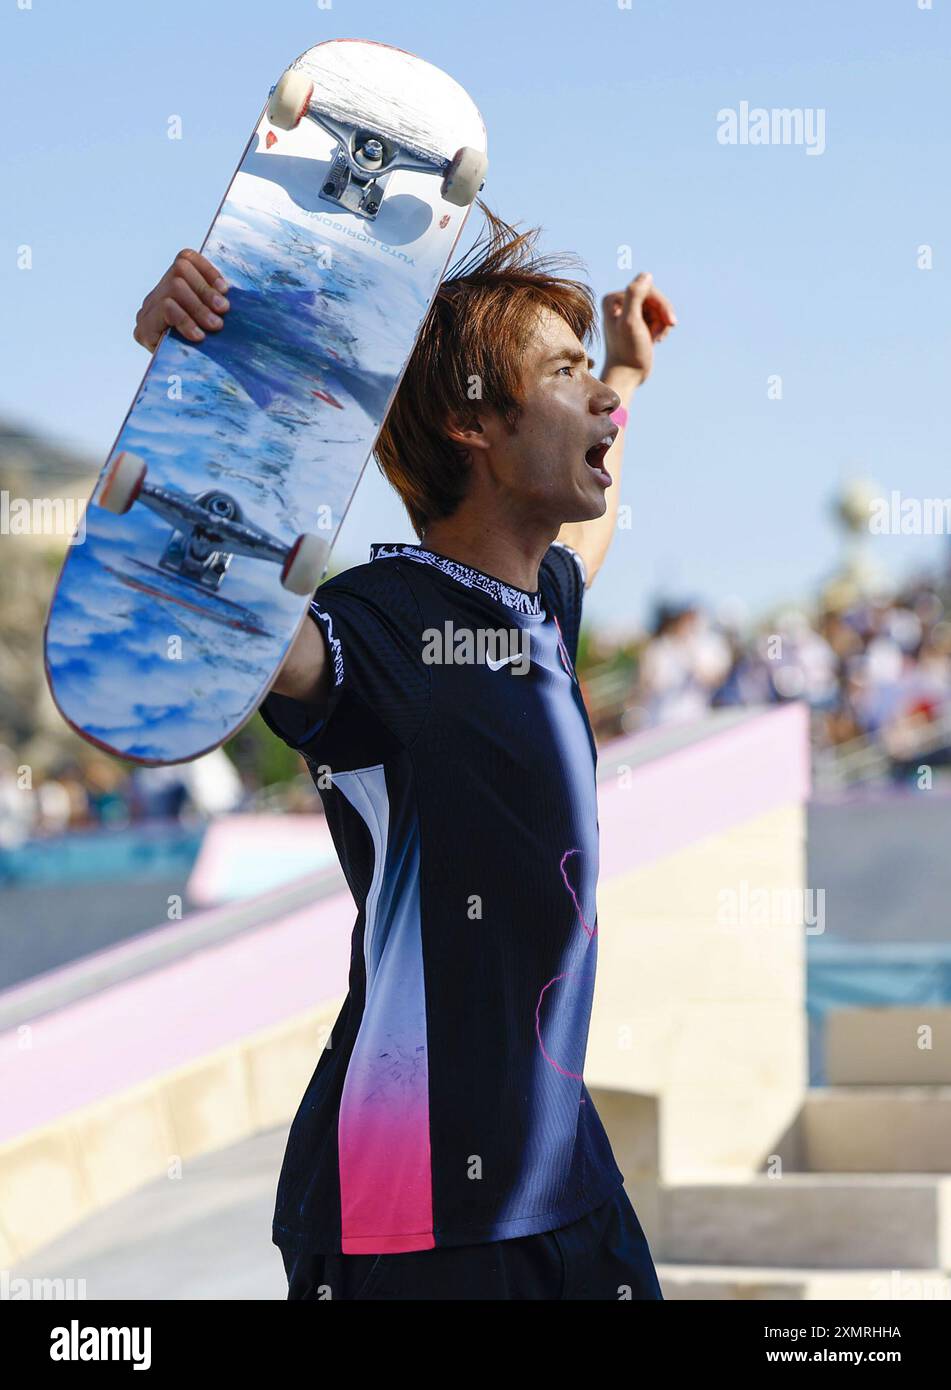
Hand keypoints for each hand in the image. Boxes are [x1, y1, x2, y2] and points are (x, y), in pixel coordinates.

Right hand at [133, 249, 230, 351]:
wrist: (183, 388)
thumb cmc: (207, 352)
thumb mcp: (213, 322)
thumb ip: (218, 305)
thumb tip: (236, 293)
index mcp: (173, 288)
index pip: (185, 259)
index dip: (207, 269)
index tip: (226, 290)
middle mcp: (157, 295)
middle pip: (179, 270)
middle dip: (205, 290)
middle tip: (224, 311)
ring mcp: (147, 311)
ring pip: (174, 288)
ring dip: (199, 306)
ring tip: (216, 326)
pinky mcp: (142, 329)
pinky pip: (166, 309)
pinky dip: (186, 321)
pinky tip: (198, 336)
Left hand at [601, 272, 676, 387]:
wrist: (627, 376)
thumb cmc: (628, 351)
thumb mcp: (631, 322)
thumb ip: (634, 296)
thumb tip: (646, 275)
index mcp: (613, 299)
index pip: (647, 289)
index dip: (661, 305)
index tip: (669, 322)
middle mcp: (618, 303)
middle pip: (653, 297)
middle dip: (662, 315)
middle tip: (664, 333)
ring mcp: (628, 313)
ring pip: (657, 308)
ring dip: (662, 323)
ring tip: (657, 338)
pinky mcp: (637, 323)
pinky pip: (656, 317)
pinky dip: (661, 327)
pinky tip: (656, 340)